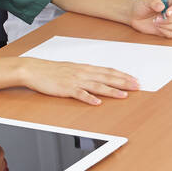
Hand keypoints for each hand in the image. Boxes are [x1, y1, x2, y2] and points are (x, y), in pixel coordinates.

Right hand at [19, 57, 139, 104]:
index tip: (135, 79)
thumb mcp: (73, 69)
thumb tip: (100, 76)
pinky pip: (79, 94)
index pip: (109, 71)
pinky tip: (97, 102)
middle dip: (124, 82)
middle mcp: (83, 73)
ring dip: (112, 90)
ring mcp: (75, 80)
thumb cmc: (53, 70)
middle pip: (107, 78)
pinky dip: (89, 98)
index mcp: (86, 68)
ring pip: (97, 86)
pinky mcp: (66, 89)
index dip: (123, 75)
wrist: (34, 69)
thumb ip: (87, 73)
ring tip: (124, 95)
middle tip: (137, 87)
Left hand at [130, 0, 171, 37]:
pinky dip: (165, 32)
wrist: (134, 15)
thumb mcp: (146, 1)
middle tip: (157, 18)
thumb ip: (154, 2)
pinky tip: (157, 28)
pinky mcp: (167, 30)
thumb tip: (162, 6)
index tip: (167, 12)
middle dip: (170, 19)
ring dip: (166, 26)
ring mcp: (170, 22)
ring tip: (155, 22)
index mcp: (170, 2)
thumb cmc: (141, 6)